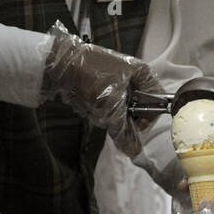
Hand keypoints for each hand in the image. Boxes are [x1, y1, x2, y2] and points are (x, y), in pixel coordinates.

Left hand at [40, 22, 160, 157]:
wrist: (57, 62)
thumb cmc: (91, 76)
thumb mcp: (110, 104)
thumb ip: (123, 129)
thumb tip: (134, 151)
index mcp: (141, 73)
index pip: (157, 101)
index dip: (147, 117)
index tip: (133, 127)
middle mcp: (132, 76)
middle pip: (136, 109)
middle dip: (120, 116)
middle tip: (107, 114)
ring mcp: (115, 82)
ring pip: (119, 111)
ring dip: (105, 114)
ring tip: (91, 105)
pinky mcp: (100, 87)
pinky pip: (105, 107)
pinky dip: (95, 109)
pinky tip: (84, 103)